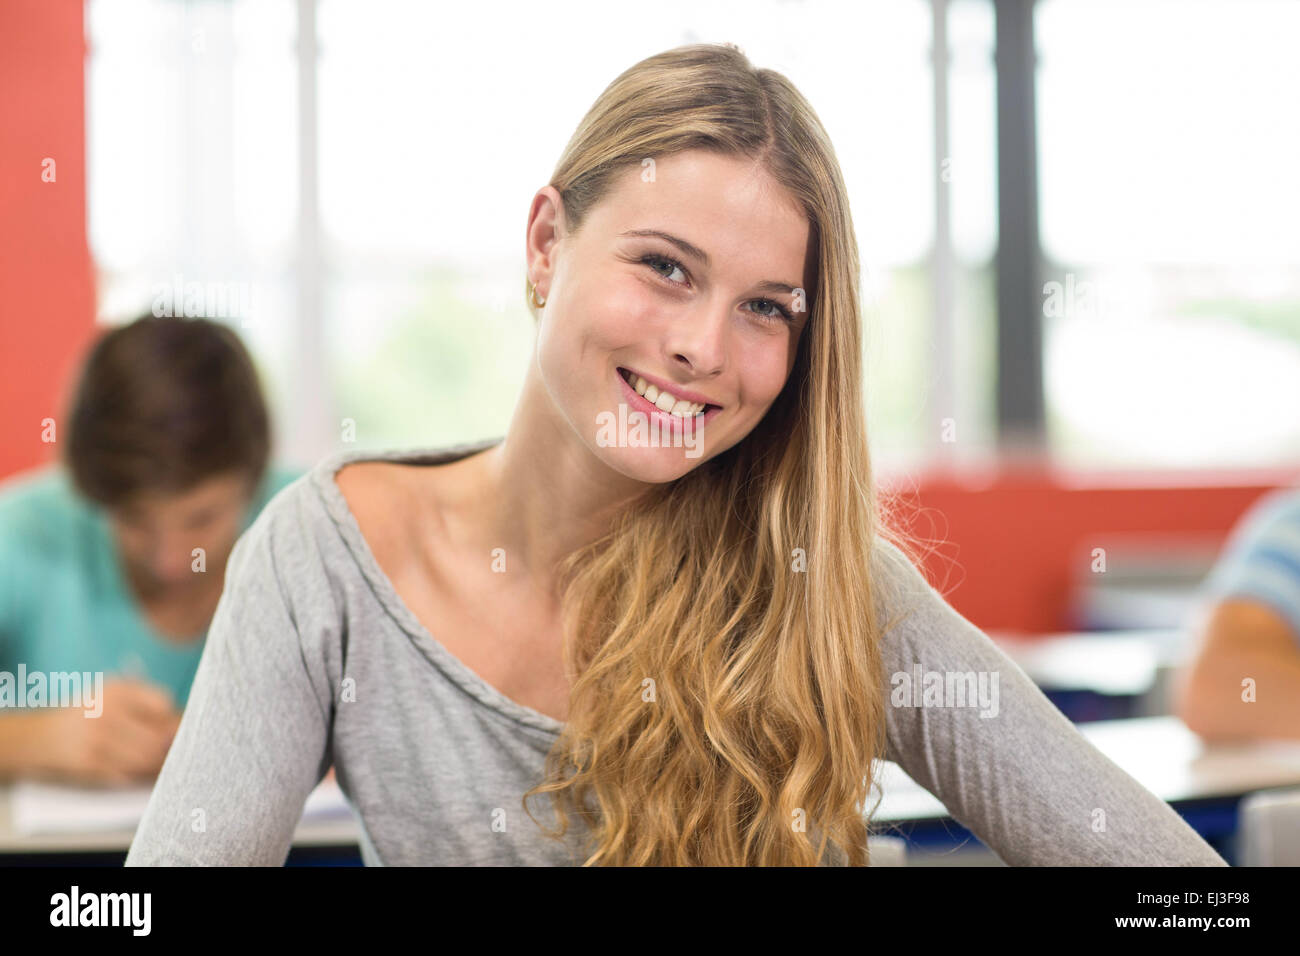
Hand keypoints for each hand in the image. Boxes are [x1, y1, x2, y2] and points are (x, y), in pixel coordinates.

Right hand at [28, 677, 182, 785]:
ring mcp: (96, 740)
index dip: (174, 718)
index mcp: (116, 690)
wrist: (42, 737)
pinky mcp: (89, 764)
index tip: (176, 726)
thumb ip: (148, 703)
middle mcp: (106, 713)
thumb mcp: (114, 695)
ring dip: (159, 762)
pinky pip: (129, 774)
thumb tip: (183, 723)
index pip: (163, 704)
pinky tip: (141, 770)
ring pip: (147, 758)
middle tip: (176, 750)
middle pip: (158, 735)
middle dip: (170, 745)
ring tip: (161, 760)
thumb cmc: (89, 713)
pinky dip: (141, 774)